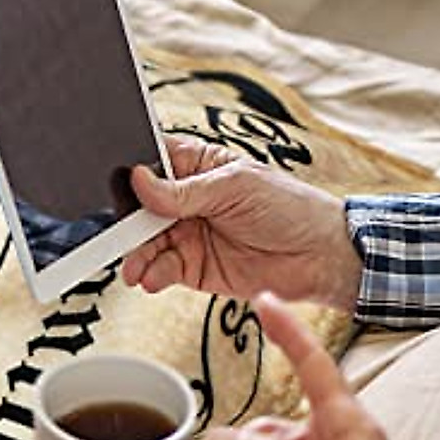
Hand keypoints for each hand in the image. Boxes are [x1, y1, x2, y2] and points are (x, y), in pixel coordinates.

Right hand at [123, 135, 361, 310]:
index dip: (132, 172)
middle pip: (141, 207)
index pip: (152, 161)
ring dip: (137, 254)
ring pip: (147, 242)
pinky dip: (153, 274)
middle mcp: (188, 200)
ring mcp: (190, 234)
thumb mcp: (236, 186)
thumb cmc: (290, 208)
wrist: (319, 256)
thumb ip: (186, 190)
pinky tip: (152, 277)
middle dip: (128, 222)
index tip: (119, 185)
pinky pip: (163, 269)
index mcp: (198, 166)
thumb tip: (141, 181)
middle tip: (121, 236)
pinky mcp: (195, 268)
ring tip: (135, 266)